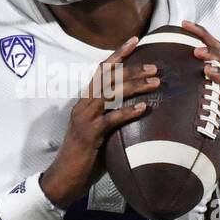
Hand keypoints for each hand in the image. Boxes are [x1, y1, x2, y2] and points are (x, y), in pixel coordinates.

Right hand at [40, 36, 156, 208]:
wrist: (64, 179)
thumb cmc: (84, 158)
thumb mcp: (99, 133)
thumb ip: (113, 119)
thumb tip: (138, 111)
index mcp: (85, 102)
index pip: (101, 71)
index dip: (117, 54)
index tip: (135, 40)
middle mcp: (83, 106)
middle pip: (108, 78)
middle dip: (132, 69)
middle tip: (155, 67)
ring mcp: (85, 119)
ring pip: (110, 94)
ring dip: (134, 85)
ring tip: (155, 82)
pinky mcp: (90, 135)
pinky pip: (111, 119)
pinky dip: (128, 111)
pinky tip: (144, 107)